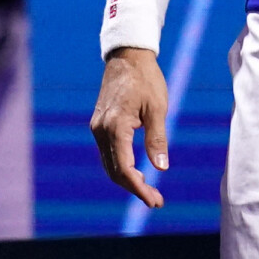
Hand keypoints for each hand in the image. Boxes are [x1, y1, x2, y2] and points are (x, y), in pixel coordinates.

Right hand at [90, 48, 169, 207]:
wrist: (127, 57)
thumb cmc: (146, 80)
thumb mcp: (158, 108)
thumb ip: (157, 139)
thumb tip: (161, 169)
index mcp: (115, 127)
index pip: (124, 169)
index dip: (139, 189)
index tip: (154, 200)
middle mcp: (101, 130)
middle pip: (114, 171)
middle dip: (134, 188)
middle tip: (155, 199)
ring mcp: (97, 128)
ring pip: (109, 163)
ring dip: (127, 179)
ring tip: (148, 189)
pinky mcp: (99, 124)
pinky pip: (107, 152)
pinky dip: (120, 166)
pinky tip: (135, 171)